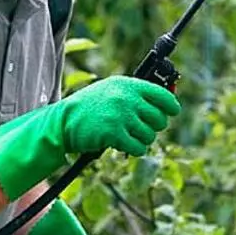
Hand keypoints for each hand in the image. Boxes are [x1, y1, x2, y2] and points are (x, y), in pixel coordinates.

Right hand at [0, 75, 179, 199]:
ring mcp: (122, 116)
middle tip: (139, 128)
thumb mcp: (112, 91)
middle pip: (159, 119)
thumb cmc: (90, 107)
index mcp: (129, 85)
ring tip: (126, 136)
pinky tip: (122, 145)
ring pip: (150, 136)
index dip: (170, 107)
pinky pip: (139, 147)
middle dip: (152, 127)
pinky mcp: (115, 134)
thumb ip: (136, 95)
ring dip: (141, 140)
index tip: (171, 112)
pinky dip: (133, 149)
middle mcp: (128, 98)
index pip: (163, 95)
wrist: (64, 121)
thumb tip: (166, 103)